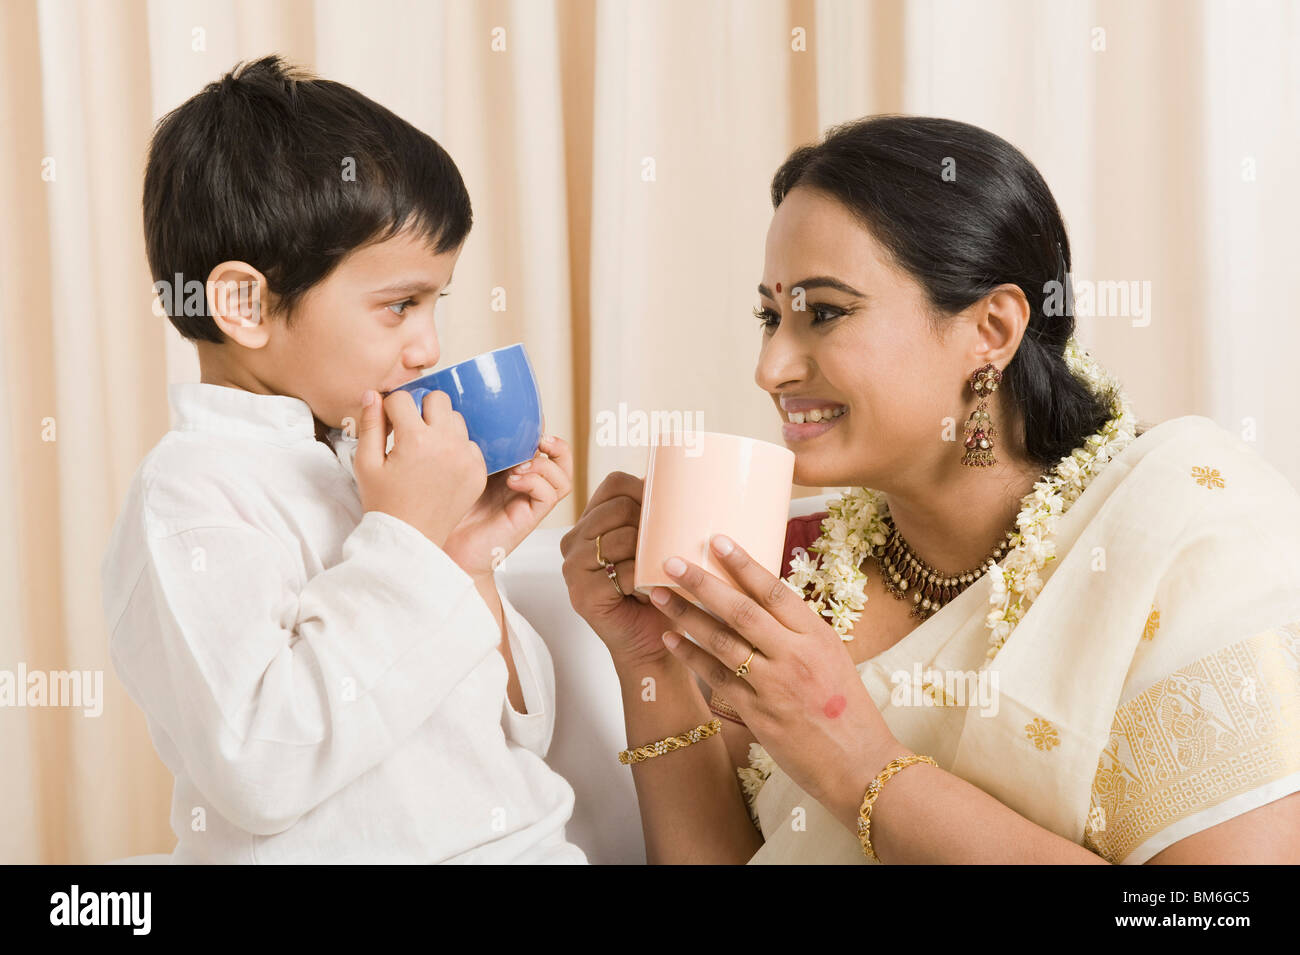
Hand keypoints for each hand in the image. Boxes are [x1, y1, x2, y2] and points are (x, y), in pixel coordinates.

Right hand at [353, 389, 486, 547]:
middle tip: (409, 433)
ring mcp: (466, 457)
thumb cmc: (383, 502)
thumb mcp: (366, 463)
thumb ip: (369, 423)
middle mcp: (446, 443)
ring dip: (441, 426)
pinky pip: (470, 444)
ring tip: (425, 451)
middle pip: (438, 399)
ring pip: (457, 419)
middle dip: (421, 409)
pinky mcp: (478, 471)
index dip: (389, 410)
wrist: (409, 539)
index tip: (387, 428)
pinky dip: (456, 449)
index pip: (402, 398)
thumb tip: (372, 393)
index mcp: (415, 438)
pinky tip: (440, 467)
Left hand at [441, 433, 573, 578]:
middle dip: (557, 445)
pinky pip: (550, 495)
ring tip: (521, 465)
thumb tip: (471, 414)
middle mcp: (525, 485)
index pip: (542, 446)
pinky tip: (513, 481)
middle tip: (539, 438)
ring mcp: (529, 502)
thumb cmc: (447, 507)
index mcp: (512, 469)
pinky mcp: (529, 518)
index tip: (522, 422)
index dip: (540, 431)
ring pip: (563, 478)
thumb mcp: (461, 467)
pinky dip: (536, 482)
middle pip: (562, 461)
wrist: (443, 544)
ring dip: (546, 465)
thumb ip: (474, 446)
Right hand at [559, 471, 673, 670]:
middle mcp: (574, 540)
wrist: (653, 642)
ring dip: (651, 558)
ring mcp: (573, 566)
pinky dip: (646, 582)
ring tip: (657, 576)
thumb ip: (659, 514)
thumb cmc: (660, 590)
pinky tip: (649, 593)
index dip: (645, 491)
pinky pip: (623, 572)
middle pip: (620, 507)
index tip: (668, 512)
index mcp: (590, 521)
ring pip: (623, 538)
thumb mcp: (658, 543)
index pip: (615, 483)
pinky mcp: (581, 593)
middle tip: (665, 553)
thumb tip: (685, 481)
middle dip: (652, 528)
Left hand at [650, 534, 903, 826]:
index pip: (774, 590)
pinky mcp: (757, 713)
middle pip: (740, 611)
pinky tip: (670, 638)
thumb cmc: (846, 708)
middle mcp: (795, 656)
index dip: (743, 564)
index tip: (717, 540)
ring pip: (721, 641)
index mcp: (817, 635)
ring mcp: (774, 686)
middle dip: (702, 583)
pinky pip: (716, 677)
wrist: (859, 764)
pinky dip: (690, 655)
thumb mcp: (832, 656)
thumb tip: (757, 599)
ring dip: (685, 615)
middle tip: (671, 562)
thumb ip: (796, 630)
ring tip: (657, 594)